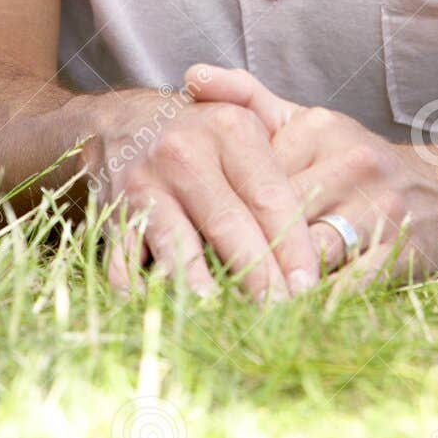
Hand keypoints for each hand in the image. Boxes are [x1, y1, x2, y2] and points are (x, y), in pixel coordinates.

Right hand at [93, 90, 318, 300]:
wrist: (126, 120)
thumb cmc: (205, 133)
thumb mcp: (249, 118)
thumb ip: (290, 158)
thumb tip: (322, 227)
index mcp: (230, 129)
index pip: (270, 196)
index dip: (292, 245)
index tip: (308, 285)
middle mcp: (186, 152)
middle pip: (229, 225)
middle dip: (258, 276)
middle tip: (280, 313)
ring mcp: (146, 183)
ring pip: (179, 245)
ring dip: (202, 287)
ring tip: (227, 319)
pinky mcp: (114, 211)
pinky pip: (127, 260)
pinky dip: (143, 291)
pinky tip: (167, 314)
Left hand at [185, 66, 437, 286]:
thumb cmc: (356, 162)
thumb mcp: (306, 121)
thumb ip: (248, 99)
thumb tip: (191, 75)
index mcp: (319, 129)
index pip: (250, 171)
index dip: (214, 207)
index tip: (178, 232)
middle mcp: (349, 163)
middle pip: (273, 213)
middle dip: (231, 248)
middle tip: (183, 279)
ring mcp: (376, 209)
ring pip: (304, 251)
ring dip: (265, 283)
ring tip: (220, 305)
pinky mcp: (396, 254)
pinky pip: (343, 287)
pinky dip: (308, 306)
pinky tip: (277, 322)